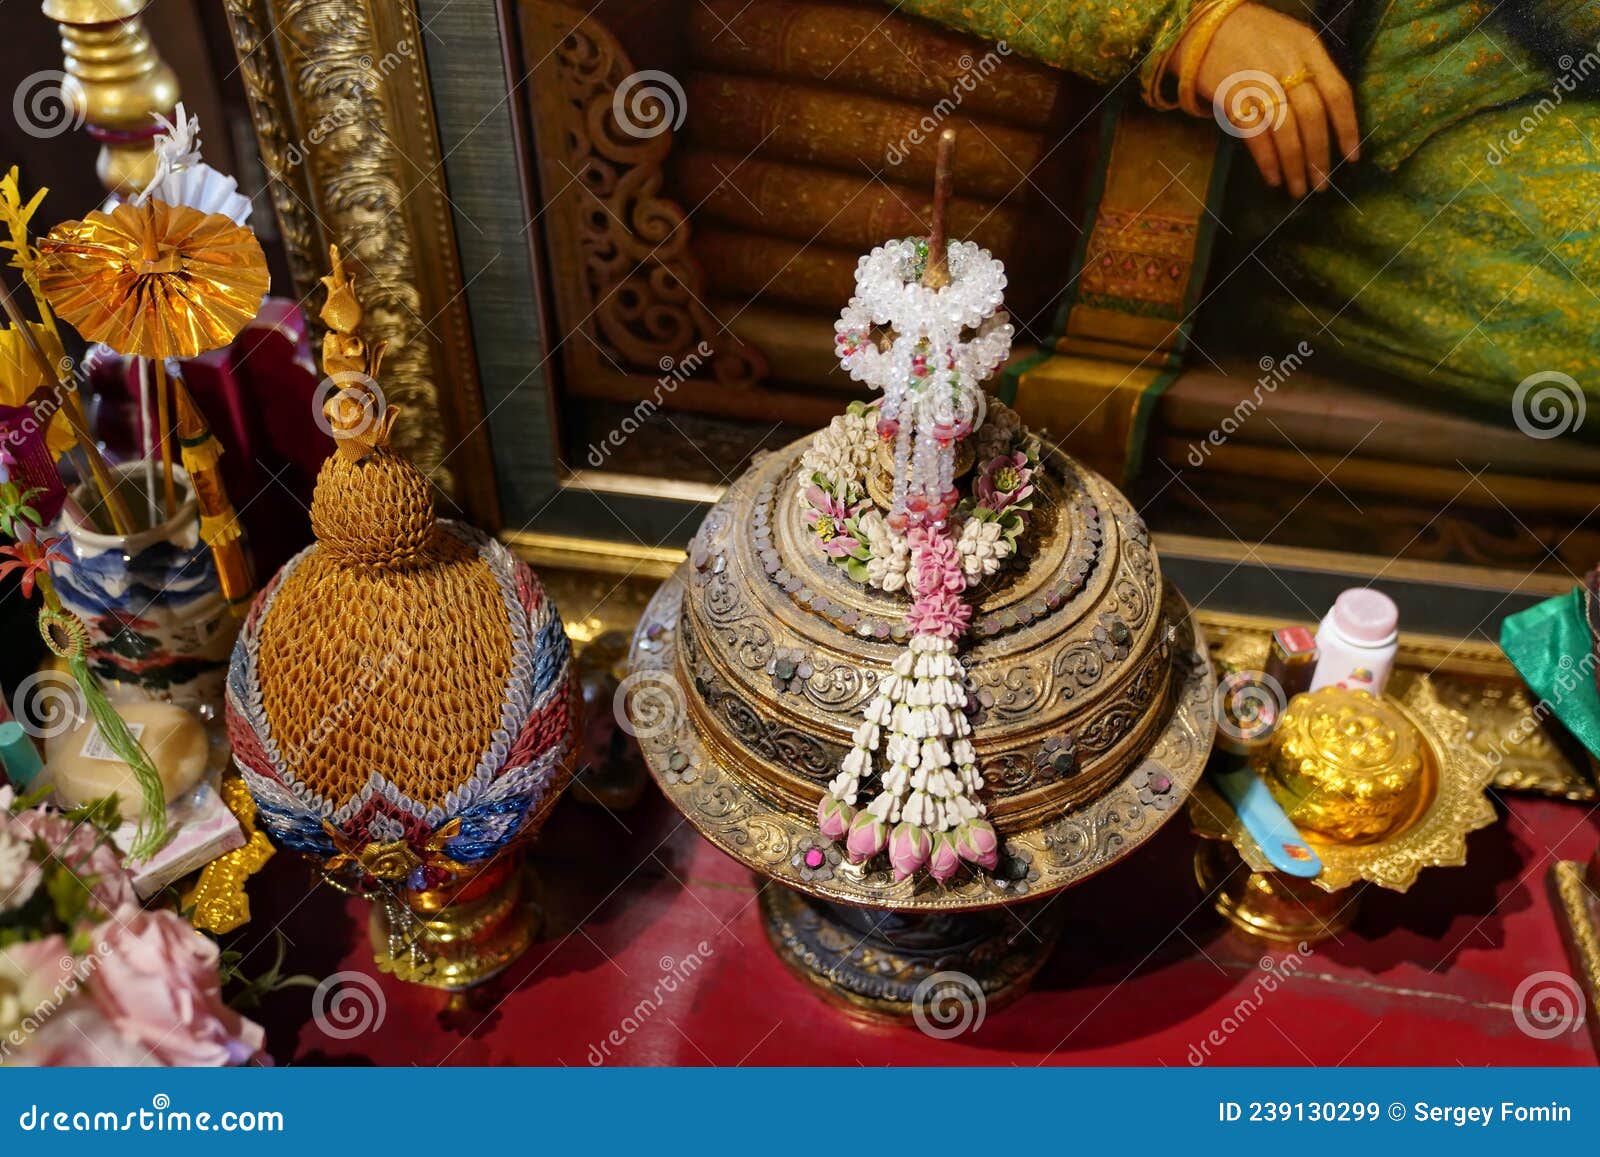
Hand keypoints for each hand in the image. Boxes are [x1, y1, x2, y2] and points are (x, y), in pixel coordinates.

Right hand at [1175, 2, 1359, 196]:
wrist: (1200, 26)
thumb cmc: (1251, 36)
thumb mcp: (1290, 40)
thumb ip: (1311, 70)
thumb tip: (1329, 119)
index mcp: (1308, 47)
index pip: (1338, 92)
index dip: (1347, 129)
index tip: (1352, 158)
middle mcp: (1286, 63)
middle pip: (1312, 116)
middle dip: (1319, 155)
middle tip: (1321, 185)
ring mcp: (1257, 80)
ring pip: (1284, 129)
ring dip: (1294, 164)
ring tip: (1299, 189)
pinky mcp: (1230, 96)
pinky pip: (1254, 135)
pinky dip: (1266, 160)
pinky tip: (1273, 177)